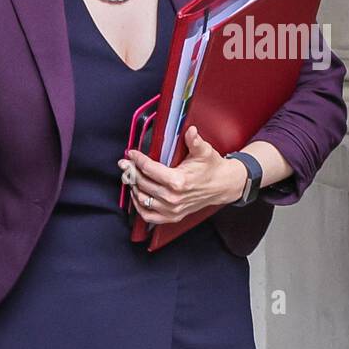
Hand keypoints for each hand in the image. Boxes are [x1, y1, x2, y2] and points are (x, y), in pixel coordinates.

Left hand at [118, 124, 246, 225]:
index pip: (149, 169)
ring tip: (130, 176)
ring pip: (142, 199)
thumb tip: (190, 131)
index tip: (131, 153)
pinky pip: (148, 216)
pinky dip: (139, 207)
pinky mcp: (172, 217)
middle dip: (131, 171)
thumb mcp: (204, 152)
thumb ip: (195, 141)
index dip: (137, 159)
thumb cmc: (212, 168)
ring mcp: (171, 209)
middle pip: (142, 183)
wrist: (223, 185)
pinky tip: (136, 195)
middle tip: (125, 163)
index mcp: (178, 181)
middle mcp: (172, 198)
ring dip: (133, 187)